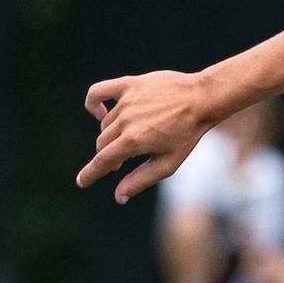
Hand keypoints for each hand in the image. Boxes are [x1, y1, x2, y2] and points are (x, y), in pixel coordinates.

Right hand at [76, 70, 215, 203]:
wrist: (202, 99)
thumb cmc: (187, 134)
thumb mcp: (167, 164)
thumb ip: (140, 180)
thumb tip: (118, 198)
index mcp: (134, 141)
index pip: (101, 161)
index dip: (89, 174)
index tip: (81, 181)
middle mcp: (126, 120)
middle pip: (102, 144)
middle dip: (108, 156)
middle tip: (120, 163)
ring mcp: (126, 101)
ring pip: (104, 125)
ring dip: (110, 136)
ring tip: (127, 139)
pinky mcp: (129, 84)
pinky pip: (99, 91)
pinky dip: (93, 103)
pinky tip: (98, 113)